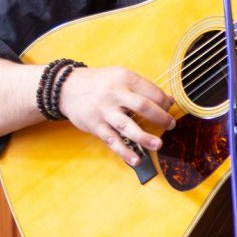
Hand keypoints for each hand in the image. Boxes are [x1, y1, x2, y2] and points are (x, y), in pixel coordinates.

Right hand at [57, 66, 174, 166]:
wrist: (65, 87)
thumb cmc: (100, 83)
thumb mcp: (121, 76)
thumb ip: (144, 89)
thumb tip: (170, 100)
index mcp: (125, 79)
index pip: (152, 92)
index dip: (164, 103)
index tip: (169, 109)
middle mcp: (115, 94)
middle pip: (143, 107)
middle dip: (161, 118)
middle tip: (171, 125)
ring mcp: (104, 111)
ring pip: (127, 126)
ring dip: (144, 137)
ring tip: (158, 145)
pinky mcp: (95, 125)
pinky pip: (112, 140)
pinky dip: (124, 151)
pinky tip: (135, 160)